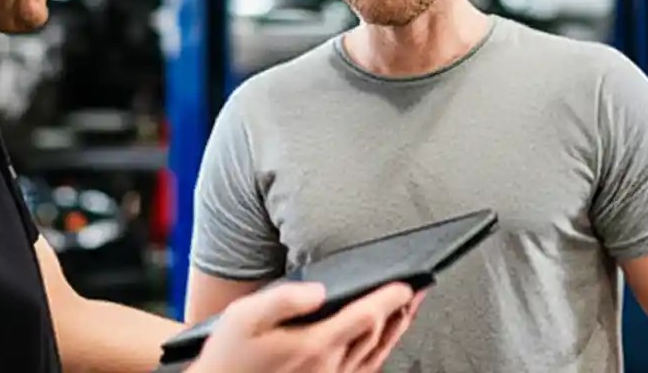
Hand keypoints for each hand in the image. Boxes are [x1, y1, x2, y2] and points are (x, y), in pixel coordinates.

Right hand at [189, 281, 422, 372]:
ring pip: (375, 355)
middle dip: (400, 311)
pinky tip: (382, 340)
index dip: (388, 299)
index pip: (364, 317)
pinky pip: (364, 369)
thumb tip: (319, 288)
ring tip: (408, 310)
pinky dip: (381, 351)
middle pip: (377, 335)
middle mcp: (327, 367)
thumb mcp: (244, 316)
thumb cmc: (228, 355)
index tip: (408, 283)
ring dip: (396, 330)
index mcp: (313, 346)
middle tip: (419, 289)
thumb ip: (283, 299)